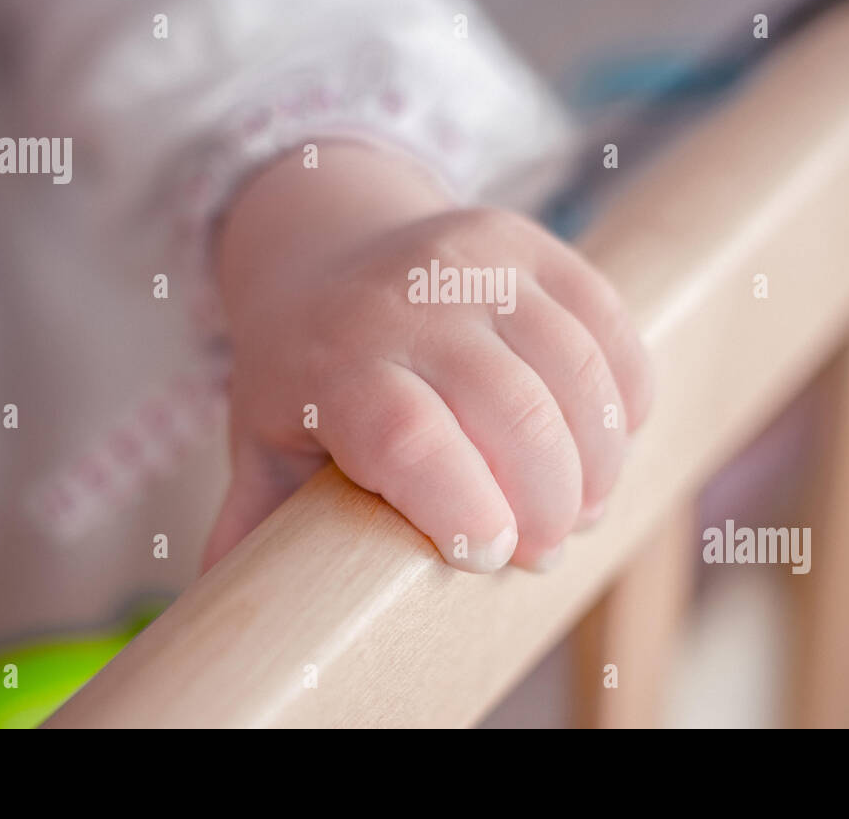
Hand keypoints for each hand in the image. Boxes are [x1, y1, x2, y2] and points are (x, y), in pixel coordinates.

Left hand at [203, 142, 651, 572]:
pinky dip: (625, 395)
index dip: (463, 508)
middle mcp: (408, 299)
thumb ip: (250, 522)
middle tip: (544, 548)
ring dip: (597, 460)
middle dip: (550, 503)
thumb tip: (223, 604)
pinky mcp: (533, 244)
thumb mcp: (261, 439)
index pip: (409, 438)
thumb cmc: (303, 368)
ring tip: (582, 506)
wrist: (326, 243)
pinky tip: (609, 441)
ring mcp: (479, 261)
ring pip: (574, 370)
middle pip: (512, 411)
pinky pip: (608, 324)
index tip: (489, 557)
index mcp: (334, 360)